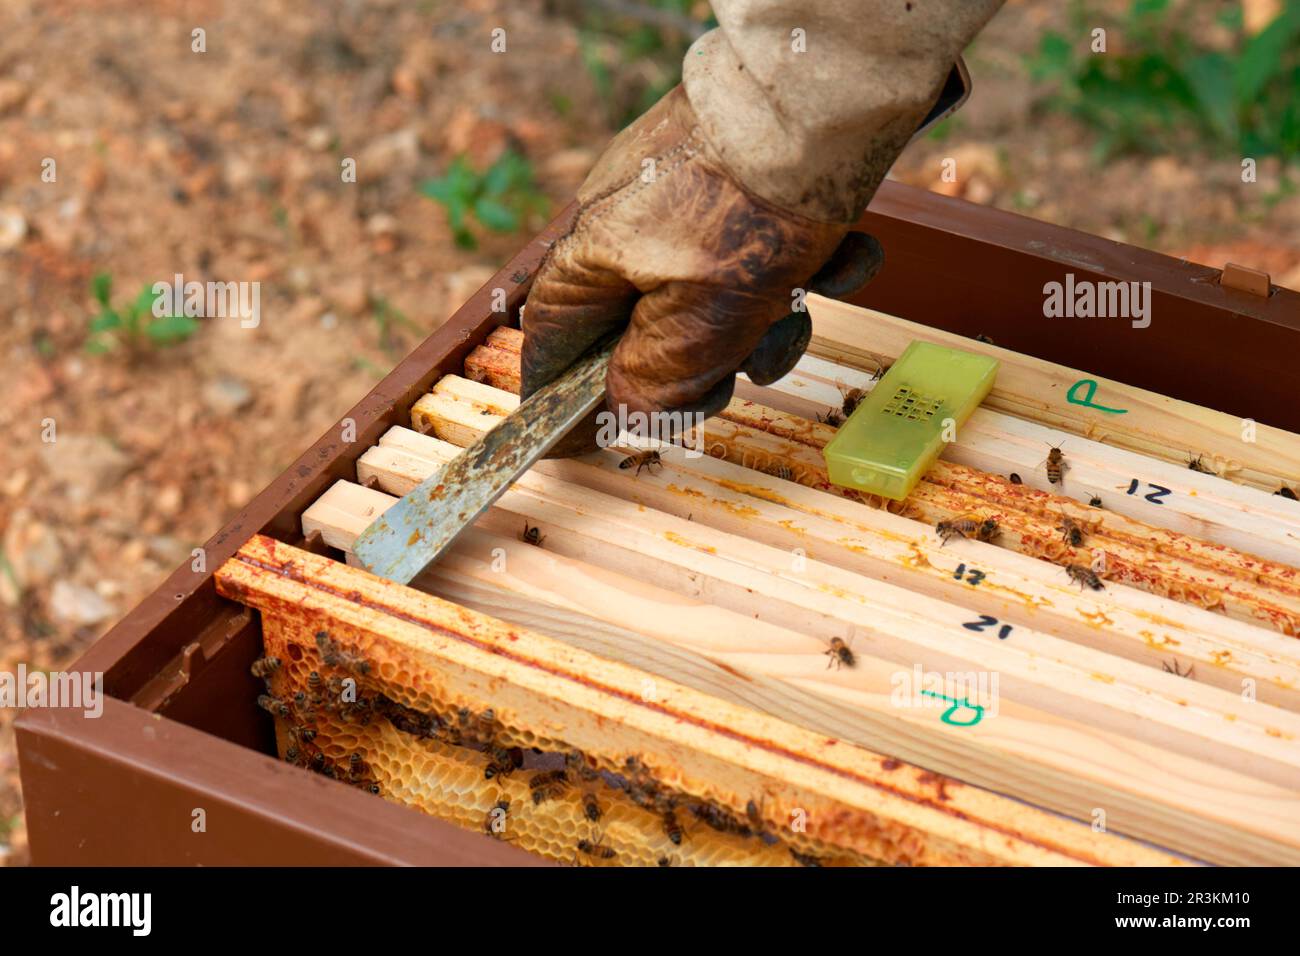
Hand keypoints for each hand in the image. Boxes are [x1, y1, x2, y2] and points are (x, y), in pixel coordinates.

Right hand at [521, 86, 881, 456]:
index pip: (551, 349)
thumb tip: (626, 420)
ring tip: (806, 297)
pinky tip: (838, 257)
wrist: (819, 104)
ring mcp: (677, 202)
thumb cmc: (749, 211)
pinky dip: (799, 266)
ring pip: (711, 299)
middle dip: (708, 362)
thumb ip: (654, 386)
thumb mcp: (698, 325)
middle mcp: (622, 229)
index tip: (594, 440)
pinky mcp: (731, 182)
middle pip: (648, 335)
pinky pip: (754, 253)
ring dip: (767, 318)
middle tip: (744, 363)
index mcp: (592, 261)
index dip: (570, 403)